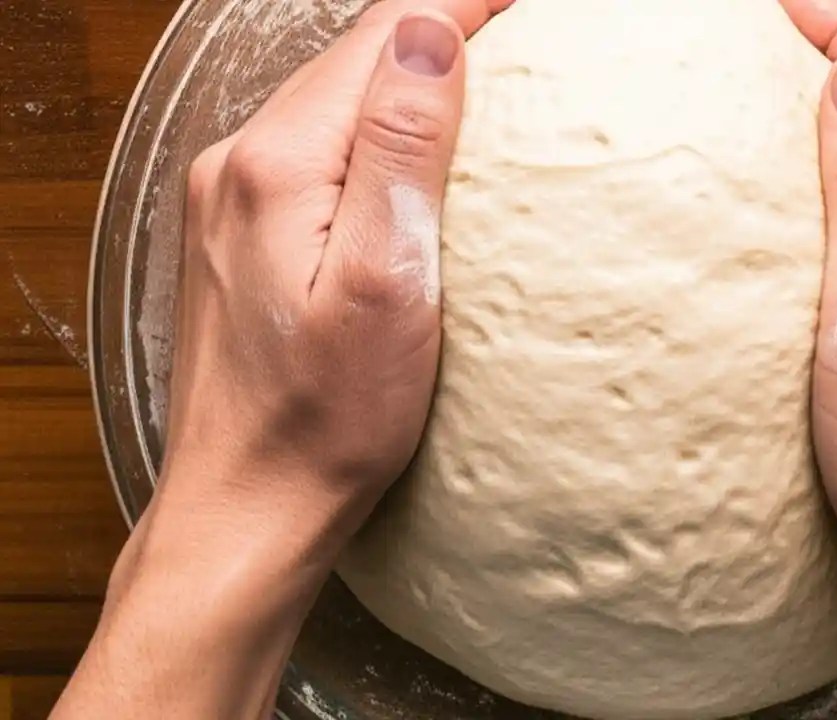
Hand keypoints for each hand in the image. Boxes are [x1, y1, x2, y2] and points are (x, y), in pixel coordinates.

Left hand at [54, 3, 511, 717]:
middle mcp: (238, 164)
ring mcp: (229, 197)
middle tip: (517, 27)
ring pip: (331, 96)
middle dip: (436, 27)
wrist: (247, 503)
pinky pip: (312, 144)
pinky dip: (369, 126)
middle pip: (351, 56)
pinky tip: (407, 149)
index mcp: (279, 165)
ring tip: (478, 73)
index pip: (381, 37)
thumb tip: (430, 33)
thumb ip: (400, 153)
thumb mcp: (386, 288)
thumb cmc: (326, 420)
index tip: (525, 4)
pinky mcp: (236, 230)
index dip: (460, 4)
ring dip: (402, 75)